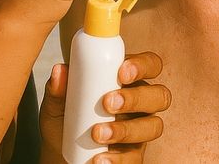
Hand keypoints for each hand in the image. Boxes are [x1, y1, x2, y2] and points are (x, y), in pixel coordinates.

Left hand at [40, 52, 171, 163]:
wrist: (62, 152)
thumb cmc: (66, 117)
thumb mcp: (58, 102)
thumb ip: (58, 87)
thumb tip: (59, 71)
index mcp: (127, 80)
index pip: (150, 64)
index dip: (142, 65)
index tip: (121, 72)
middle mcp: (141, 104)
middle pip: (160, 95)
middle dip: (136, 98)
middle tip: (108, 103)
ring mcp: (141, 130)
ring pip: (154, 126)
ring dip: (126, 130)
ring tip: (97, 134)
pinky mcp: (135, 156)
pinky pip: (136, 158)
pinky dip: (118, 159)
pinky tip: (100, 158)